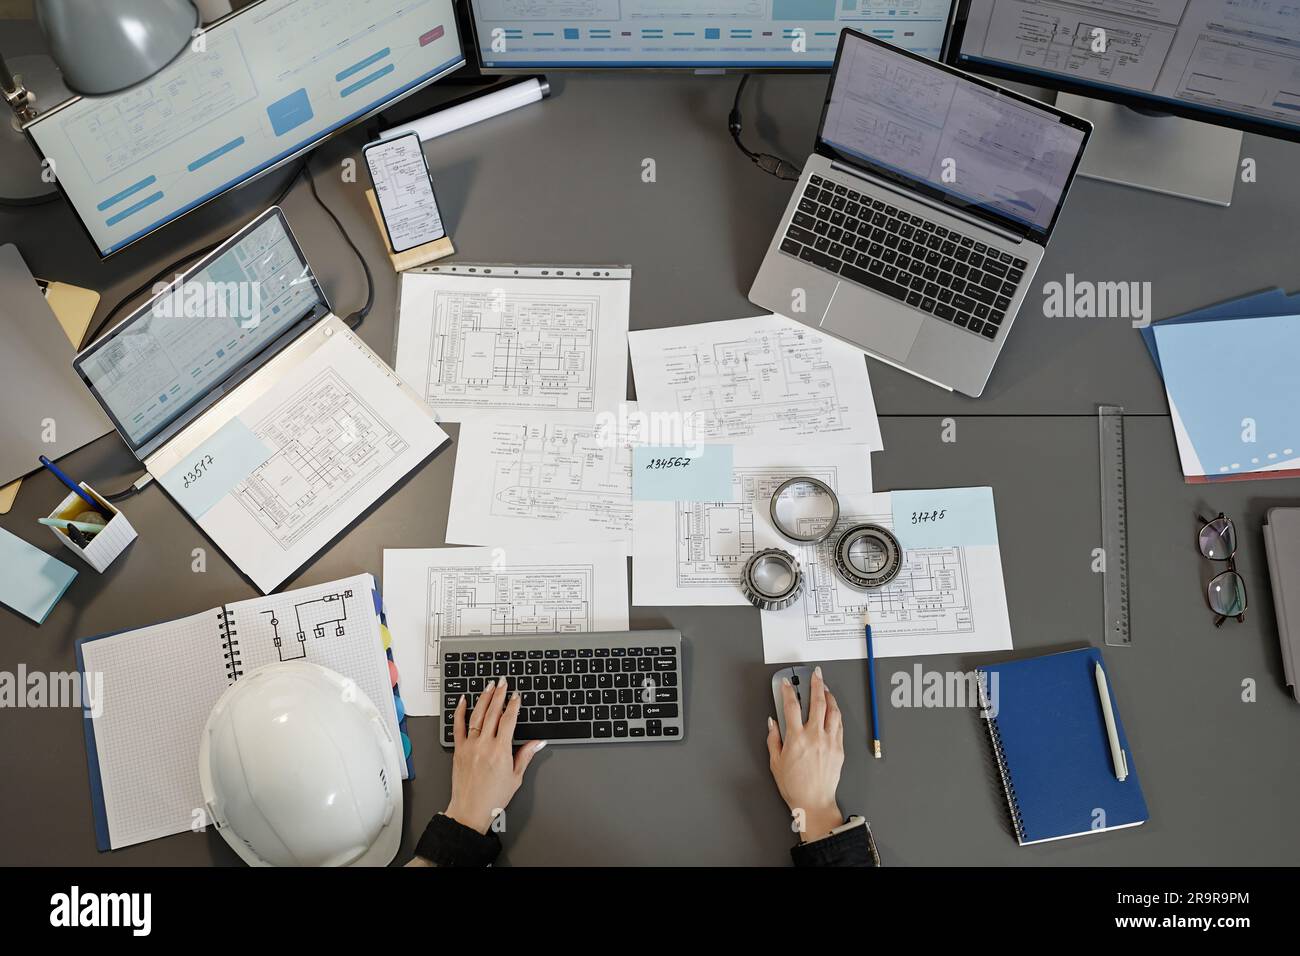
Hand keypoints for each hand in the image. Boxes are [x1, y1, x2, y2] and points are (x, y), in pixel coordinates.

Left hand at [444, 678, 546, 833]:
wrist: (470, 810)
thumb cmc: (492, 798)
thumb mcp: (516, 777)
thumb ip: (525, 755)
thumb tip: (538, 742)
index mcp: (500, 751)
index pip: (508, 721)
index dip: (513, 706)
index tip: (516, 696)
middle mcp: (484, 745)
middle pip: (493, 713)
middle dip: (499, 695)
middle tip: (503, 682)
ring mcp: (470, 746)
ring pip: (477, 715)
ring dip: (483, 698)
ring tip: (489, 686)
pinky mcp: (458, 750)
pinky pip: (458, 726)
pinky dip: (460, 711)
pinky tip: (463, 700)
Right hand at [766, 667, 844, 841]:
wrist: (815, 802)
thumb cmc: (795, 786)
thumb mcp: (775, 762)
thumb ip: (773, 739)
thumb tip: (772, 723)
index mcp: (796, 739)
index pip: (792, 706)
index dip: (788, 691)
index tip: (787, 683)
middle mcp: (815, 737)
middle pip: (817, 702)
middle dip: (816, 684)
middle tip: (816, 674)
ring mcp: (829, 741)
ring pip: (833, 711)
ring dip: (829, 696)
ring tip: (826, 688)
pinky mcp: (839, 748)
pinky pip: (839, 725)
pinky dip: (836, 713)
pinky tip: (833, 709)